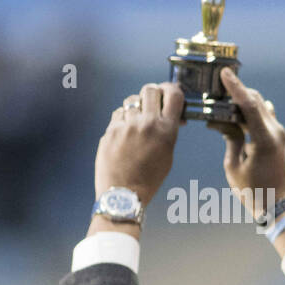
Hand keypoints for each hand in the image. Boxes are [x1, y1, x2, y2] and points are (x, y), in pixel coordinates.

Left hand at [92, 82, 183, 230]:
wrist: (123, 194)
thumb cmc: (148, 178)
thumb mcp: (168, 155)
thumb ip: (169, 131)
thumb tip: (172, 114)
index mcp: (166, 130)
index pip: (173, 94)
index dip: (173, 89)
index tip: (170, 92)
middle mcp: (147, 124)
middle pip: (150, 89)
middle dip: (152, 93)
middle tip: (152, 103)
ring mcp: (126, 126)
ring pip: (132, 100)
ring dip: (136, 106)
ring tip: (136, 121)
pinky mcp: (110, 130)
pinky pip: (118, 114)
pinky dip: (122, 119)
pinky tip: (124, 132)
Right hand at [211, 68, 284, 218]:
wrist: (276, 204)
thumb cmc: (253, 190)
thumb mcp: (234, 165)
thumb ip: (230, 139)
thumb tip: (223, 122)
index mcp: (264, 139)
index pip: (249, 105)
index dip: (236, 88)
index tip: (225, 73)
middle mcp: (275, 132)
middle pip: (255, 101)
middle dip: (236, 92)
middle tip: (217, 87)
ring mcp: (278, 133)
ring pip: (259, 107)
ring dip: (242, 102)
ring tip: (222, 101)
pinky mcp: (277, 137)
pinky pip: (263, 117)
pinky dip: (249, 112)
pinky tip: (235, 114)